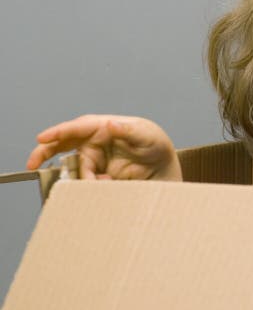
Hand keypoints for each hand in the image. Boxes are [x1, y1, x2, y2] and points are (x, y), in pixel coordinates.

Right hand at [26, 115, 182, 180]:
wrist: (164, 169)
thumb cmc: (156, 144)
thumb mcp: (146, 135)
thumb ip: (129, 130)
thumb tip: (110, 124)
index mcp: (103, 126)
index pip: (77, 127)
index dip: (58, 132)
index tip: (42, 138)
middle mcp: (94, 142)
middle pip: (62, 145)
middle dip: (44, 152)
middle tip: (32, 164)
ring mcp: (94, 160)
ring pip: (74, 168)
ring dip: (81, 177)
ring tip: (103, 180)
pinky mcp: (98, 175)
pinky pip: (85, 182)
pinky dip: (91, 186)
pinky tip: (107, 185)